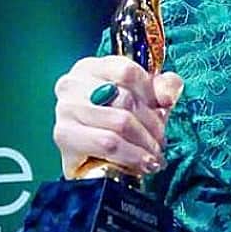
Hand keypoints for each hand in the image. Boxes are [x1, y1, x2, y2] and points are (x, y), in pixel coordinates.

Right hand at [52, 55, 184, 177]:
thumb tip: (167, 97)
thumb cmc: (121, 120)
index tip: (164, 109)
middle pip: (125, 100)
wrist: (94, 159)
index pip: (127, 71)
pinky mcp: (63, 137)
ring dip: (144, 143)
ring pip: (118, 124)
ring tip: (155, 155)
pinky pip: (107, 145)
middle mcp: (72, 84)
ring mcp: (64, 110)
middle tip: (162, 141)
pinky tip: (143, 164)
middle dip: (152, 124)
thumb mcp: (147, 97)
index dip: (151, 92)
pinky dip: (132, 156)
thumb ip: (164, 87)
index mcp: (91, 67)